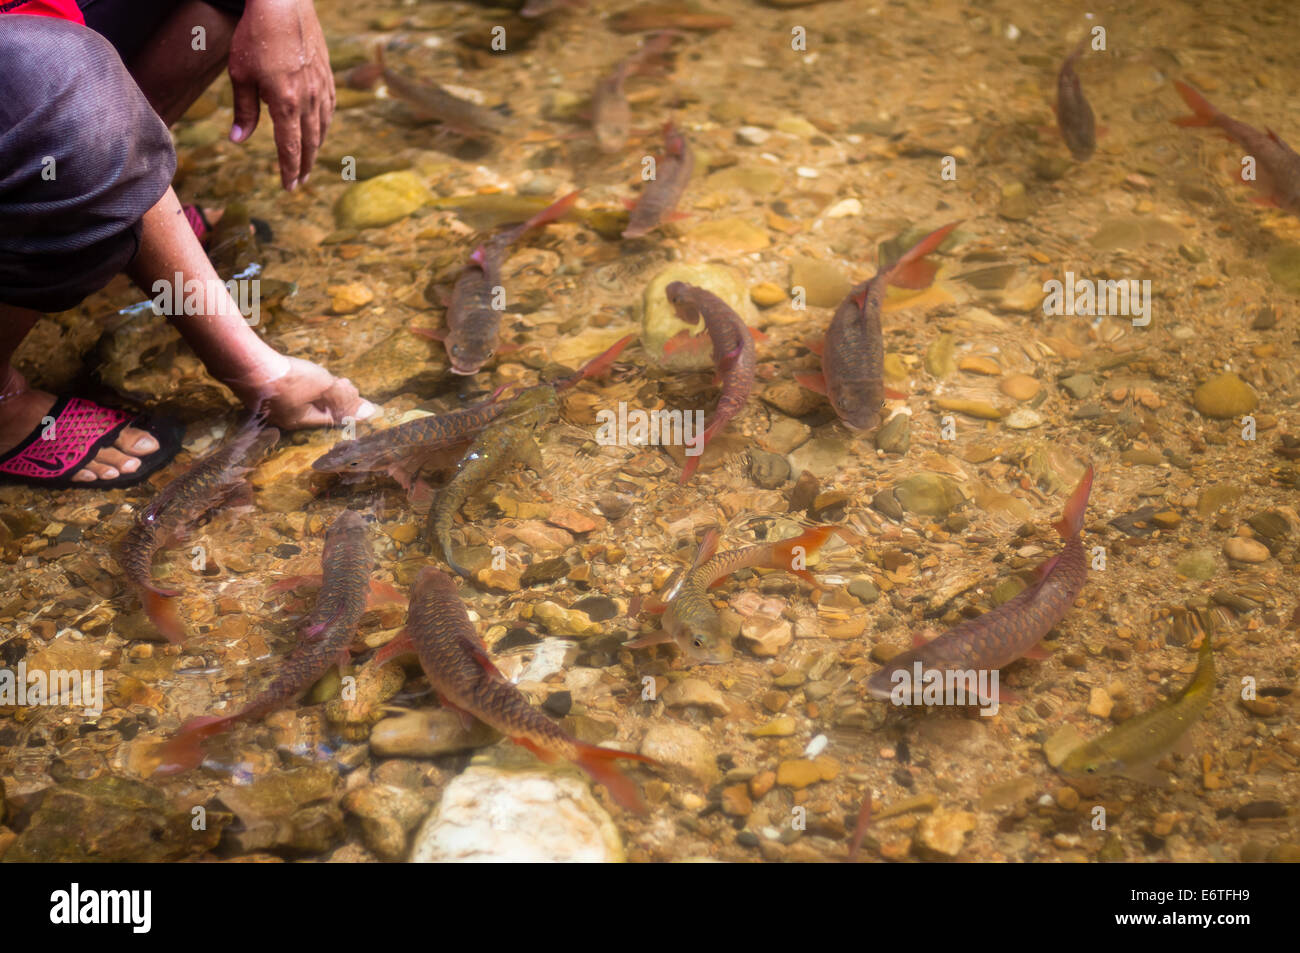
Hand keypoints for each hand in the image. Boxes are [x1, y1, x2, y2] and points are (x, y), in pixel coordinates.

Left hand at [227, 0, 334, 189]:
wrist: (282, 4)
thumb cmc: (255, 37)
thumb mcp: (240, 74)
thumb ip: (243, 110)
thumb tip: (238, 140)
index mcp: (285, 103)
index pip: (289, 148)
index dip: (289, 170)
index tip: (288, 187)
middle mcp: (308, 100)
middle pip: (310, 143)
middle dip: (304, 166)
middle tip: (299, 182)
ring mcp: (321, 87)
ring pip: (322, 127)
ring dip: (316, 148)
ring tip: (309, 161)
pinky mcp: (327, 75)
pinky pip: (329, 108)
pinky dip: (324, 125)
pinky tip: (319, 129)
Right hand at [232, 356, 377, 429]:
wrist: (246, 363)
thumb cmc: (288, 378)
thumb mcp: (323, 386)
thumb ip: (346, 398)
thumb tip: (370, 412)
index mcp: (298, 421)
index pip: (331, 419)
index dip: (348, 409)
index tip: (360, 400)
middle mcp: (281, 419)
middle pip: (315, 411)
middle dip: (334, 399)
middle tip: (347, 385)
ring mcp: (266, 406)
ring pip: (300, 401)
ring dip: (318, 391)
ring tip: (330, 379)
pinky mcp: (257, 392)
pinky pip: (287, 393)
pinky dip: (301, 386)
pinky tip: (302, 375)